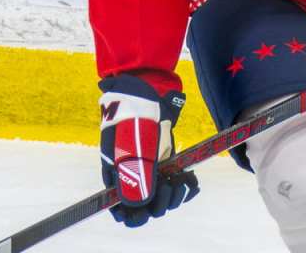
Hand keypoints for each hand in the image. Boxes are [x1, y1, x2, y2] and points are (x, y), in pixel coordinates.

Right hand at [99, 74, 199, 226]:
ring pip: (162, 198)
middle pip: (145, 207)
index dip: (135, 215)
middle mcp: (131, 176)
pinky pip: (174, 184)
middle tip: (171, 187)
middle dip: (160, 203)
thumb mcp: (133, 148)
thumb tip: (137, 208)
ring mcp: (149, 168)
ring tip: (183, 183)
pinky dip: (184, 186)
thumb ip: (135, 178)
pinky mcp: (165, 160)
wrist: (147, 90)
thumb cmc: (134, 118)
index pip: (121, 211)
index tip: (149, 209)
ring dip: (175, 196)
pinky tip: (190, 180)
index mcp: (115, 177)